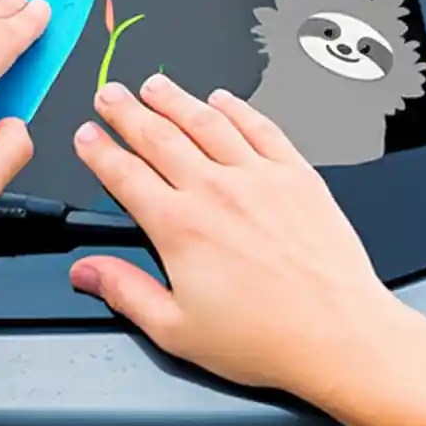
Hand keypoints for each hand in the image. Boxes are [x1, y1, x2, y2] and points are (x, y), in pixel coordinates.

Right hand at [69, 74, 407, 403]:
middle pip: (158, 136)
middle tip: (110, 95)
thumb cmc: (266, 338)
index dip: (98, 150)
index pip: (124, 174)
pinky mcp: (297, 175)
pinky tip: (222, 99)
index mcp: (180, 228)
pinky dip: (237, 108)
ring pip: (206, 122)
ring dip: (175, 99)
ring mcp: (259, 177)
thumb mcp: (177, 331)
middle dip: (127, 111)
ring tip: (155, 86)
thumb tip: (87, 272)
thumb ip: (126, 292)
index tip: (86, 136)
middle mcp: (216, 192)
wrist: (338, 335)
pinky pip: (261, 127)